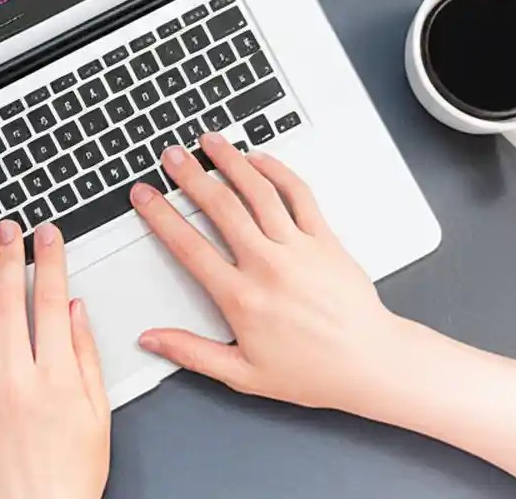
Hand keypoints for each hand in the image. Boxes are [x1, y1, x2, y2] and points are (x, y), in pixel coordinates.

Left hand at [0, 220, 110, 498]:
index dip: (49, 261)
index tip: (47, 235)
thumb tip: (75, 309)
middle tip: (7, 229)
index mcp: (55, 377)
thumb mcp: (98, 412)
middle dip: (9, 257)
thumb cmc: (71, 473)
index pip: (49, 302)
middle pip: (8, 302)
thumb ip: (85, 355)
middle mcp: (14, 380)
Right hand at [132, 133, 404, 413]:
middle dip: (191, 176)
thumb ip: (191, 352)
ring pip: (258, 193)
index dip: (161, 217)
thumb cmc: (311, 371)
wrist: (370, 363)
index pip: (189, 247)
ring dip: (230, 162)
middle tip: (172, 156)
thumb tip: (151, 339)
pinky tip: (259, 158)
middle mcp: (268, 266)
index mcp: (241, 298)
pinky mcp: (325, 241)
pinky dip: (278, 172)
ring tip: (209, 142)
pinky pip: (299, 196)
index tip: (145, 196)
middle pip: (221, 208)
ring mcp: (298, 249)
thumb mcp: (242, 374)